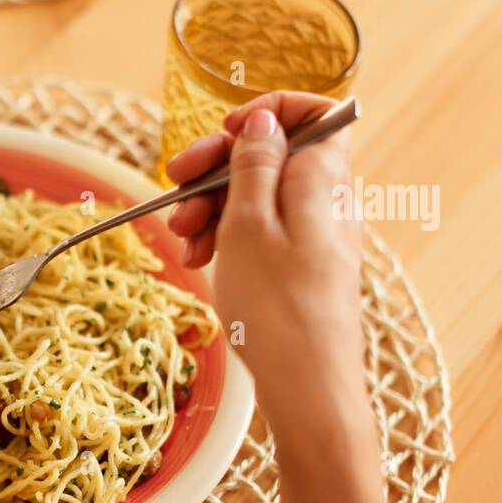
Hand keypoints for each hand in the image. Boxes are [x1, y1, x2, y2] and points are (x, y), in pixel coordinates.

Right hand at [167, 92, 394, 502]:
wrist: (309, 391)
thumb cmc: (278, 309)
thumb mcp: (250, 226)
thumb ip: (255, 167)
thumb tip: (263, 123)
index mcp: (324, 178)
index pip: (315, 112)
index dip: (268, 113)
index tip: (225, 134)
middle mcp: (328, 202)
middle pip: (274, 155)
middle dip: (218, 166)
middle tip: (173, 183)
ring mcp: (316, 238)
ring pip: (260, 198)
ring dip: (212, 208)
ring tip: (181, 240)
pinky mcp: (303, 270)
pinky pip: (263, 234)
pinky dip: (228, 238)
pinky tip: (200, 262)